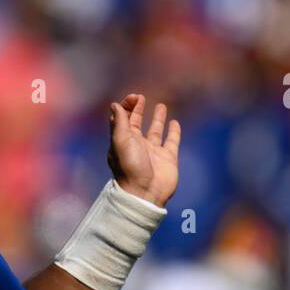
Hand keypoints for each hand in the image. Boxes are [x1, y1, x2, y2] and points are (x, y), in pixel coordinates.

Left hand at [108, 93, 179, 207]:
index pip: (123, 119)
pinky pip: (171, 141)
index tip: (135, 97)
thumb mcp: (121, 142)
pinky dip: (173, 131)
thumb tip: (114, 104)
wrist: (145, 192)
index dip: (127, 106)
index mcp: (123, 141)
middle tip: (141, 97)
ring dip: (157, 118)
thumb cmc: (130, 168)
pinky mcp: (168, 158)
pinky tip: (174, 122)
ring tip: (161, 105)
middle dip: (138, 110)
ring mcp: (153, 151)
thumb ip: (119, 123)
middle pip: (137, 123)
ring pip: (155, 131)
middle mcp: (137, 145)